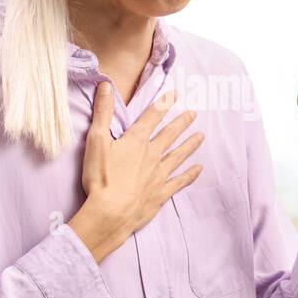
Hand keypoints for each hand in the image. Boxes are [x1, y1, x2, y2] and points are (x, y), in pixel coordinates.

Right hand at [69, 84, 203, 261]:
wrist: (111, 212)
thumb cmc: (101, 178)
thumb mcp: (96, 141)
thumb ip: (102, 112)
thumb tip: (106, 85)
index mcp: (137, 141)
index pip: (153, 116)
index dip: (164, 103)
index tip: (175, 94)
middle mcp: (152, 154)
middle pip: (170, 134)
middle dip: (182, 122)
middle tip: (194, 114)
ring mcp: (159, 174)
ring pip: (179, 155)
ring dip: (190, 144)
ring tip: (201, 136)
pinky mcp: (161, 193)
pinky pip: (180, 181)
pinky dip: (190, 175)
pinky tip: (199, 169)